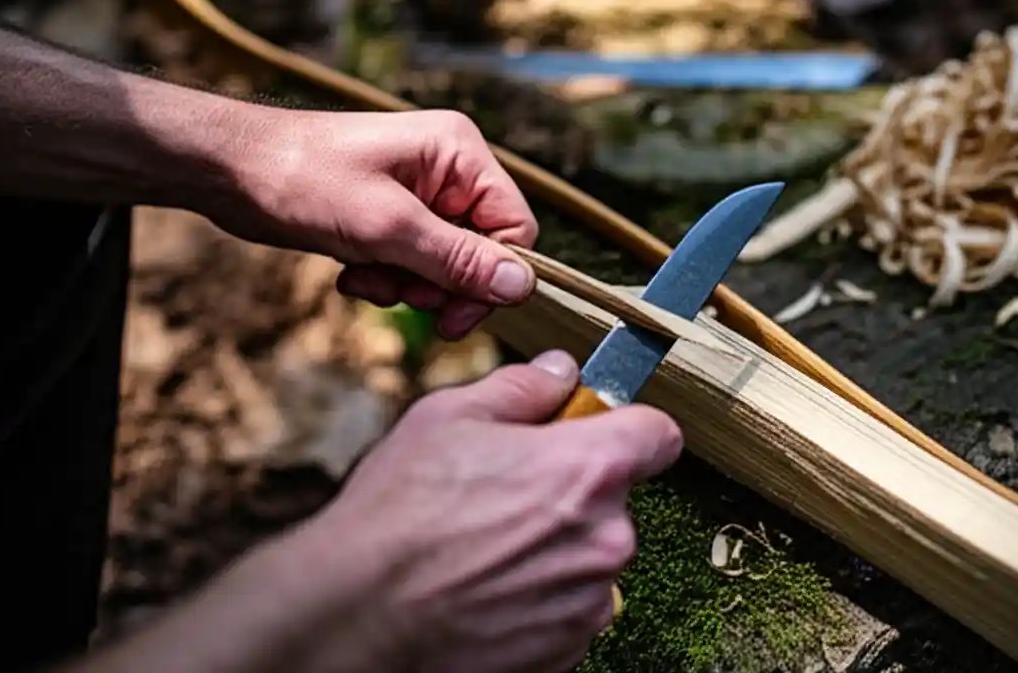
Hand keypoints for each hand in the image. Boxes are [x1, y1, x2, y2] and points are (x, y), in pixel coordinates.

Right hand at [71, 350, 681, 672]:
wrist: (357, 615)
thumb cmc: (399, 513)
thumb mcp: (451, 417)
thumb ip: (524, 388)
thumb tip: (563, 372)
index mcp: (590, 469)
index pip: (660, 435)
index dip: (627, 427)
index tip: (600, 431)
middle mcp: (606, 538)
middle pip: (615, 502)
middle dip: (573, 494)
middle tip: (507, 494)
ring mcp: (588, 601)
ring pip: (589, 559)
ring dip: (555, 551)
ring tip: (485, 549)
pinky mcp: (565, 649)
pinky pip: (568, 609)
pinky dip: (539, 599)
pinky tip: (485, 590)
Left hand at [211, 108, 538, 339]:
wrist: (229, 170)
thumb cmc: (302, 179)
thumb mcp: (386, 227)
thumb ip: (457, 259)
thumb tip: (520, 287)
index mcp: (460, 153)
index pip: (515, 227)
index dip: (493, 276)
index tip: (454, 313)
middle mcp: (448, 169)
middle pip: (483, 251)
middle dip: (441, 283)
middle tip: (402, 294)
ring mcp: (420, 193)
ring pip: (446, 265)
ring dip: (408, 284)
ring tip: (366, 275)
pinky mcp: (392, 215)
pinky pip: (414, 263)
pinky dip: (387, 277)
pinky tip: (352, 272)